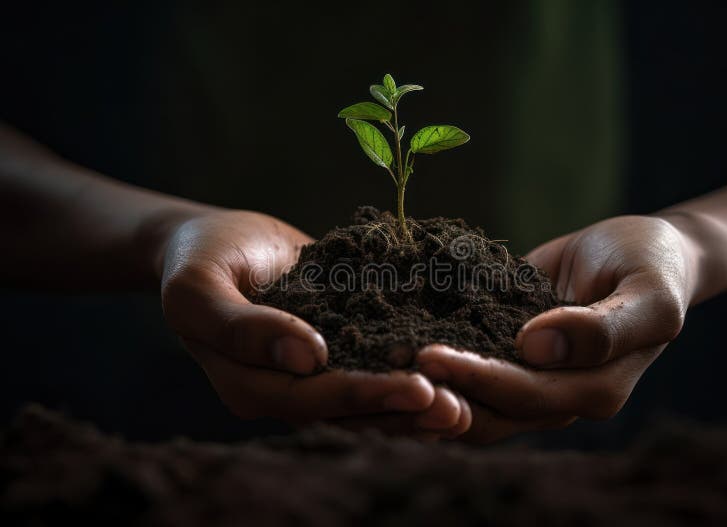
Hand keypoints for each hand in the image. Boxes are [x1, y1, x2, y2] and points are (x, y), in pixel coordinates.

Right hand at [159, 209, 467, 437]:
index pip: (314, 400)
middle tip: (458, 410)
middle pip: (350, 412)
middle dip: (404, 411)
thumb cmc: (197, 259)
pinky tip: (452, 371)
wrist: (212, 240)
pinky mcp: (338, 345)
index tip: (419, 388)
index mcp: (251, 387)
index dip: (366, 396)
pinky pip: (376, 364)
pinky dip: (410, 370)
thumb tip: (305, 358)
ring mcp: (314, 372)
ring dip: (416, 404)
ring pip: (369, 399)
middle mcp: (287, 390)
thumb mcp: (198, 288)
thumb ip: (240, 327)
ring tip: (466, 405)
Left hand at [417, 215, 697, 441]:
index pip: (526, 397)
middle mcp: (555, 395)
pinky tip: (392, 342)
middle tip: (389, 362)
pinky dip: (433, 362)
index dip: (478, 380)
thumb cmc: (653, 268)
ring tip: (380, 359)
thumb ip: (604, 328)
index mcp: (593, 391)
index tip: (431, 355)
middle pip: (487, 410)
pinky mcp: (506, 351)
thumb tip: (537, 347)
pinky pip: (467, 364)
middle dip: (439, 389)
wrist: (641, 252)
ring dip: (427, 386)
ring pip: (469, 400)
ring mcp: (528, 377)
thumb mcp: (649, 294)